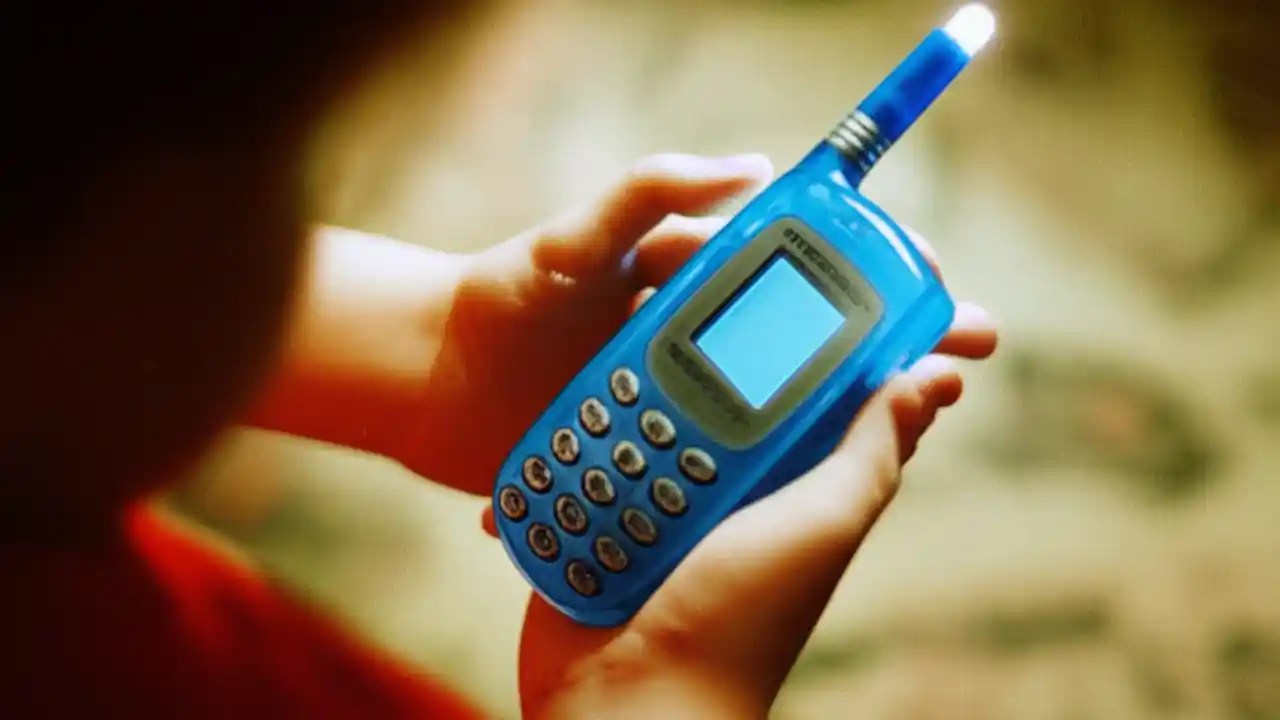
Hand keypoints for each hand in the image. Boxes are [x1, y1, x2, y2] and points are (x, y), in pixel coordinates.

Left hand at [392, 154, 994, 497]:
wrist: (425, 384)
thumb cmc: (498, 299)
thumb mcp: (573, 236)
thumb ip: (651, 193)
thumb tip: (755, 168)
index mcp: (689, 292)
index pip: (804, 283)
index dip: (876, 288)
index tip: (942, 298)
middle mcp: (694, 349)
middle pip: (809, 353)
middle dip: (888, 358)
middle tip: (959, 373)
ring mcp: (675, 410)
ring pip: (777, 419)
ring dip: (844, 428)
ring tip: (914, 441)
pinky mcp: (647, 463)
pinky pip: (715, 472)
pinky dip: (764, 482)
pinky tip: (822, 500)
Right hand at [460, 191, 997, 715]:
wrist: (623, 699)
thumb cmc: (736, 623)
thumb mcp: (819, 528)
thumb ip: (867, 455)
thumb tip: (935, 375)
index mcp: (798, 467)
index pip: (830, 376)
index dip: (844, 314)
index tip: (837, 247)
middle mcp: (739, 467)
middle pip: (733, 363)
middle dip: (716, 307)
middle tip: (693, 240)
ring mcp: (668, 477)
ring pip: (658, 384)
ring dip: (644, 342)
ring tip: (636, 277)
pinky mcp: (608, 492)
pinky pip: (600, 427)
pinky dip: (590, 399)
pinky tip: (584, 342)